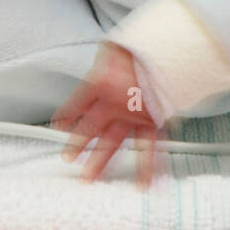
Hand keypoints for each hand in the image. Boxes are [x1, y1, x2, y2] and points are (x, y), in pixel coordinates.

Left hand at [52, 41, 158, 189]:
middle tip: (68, 159)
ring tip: (89, 178)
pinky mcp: (152, 122)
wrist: (170, 51)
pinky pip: (148, 148)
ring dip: (100, 162)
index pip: (77, 104)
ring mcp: (132, 116)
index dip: (66, 115)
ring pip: (113, 143)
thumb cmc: (143, 47)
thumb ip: (105, 59)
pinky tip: (143, 183)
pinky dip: (147, 167)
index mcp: (99, 83)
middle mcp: (112, 104)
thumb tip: (103, 58)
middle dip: (77, 145)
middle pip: (90, 128)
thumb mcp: (114, 46)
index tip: (59, 126)